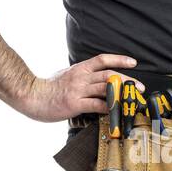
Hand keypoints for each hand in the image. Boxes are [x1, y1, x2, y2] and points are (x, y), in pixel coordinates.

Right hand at [26, 53, 144, 121]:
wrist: (31, 95)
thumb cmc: (47, 88)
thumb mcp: (66, 74)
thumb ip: (81, 75)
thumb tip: (94, 78)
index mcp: (80, 68)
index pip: (102, 59)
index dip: (119, 59)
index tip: (133, 62)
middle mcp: (81, 77)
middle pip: (109, 75)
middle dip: (128, 81)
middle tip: (140, 88)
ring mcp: (78, 90)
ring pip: (106, 88)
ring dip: (122, 94)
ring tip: (133, 100)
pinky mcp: (74, 103)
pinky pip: (96, 104)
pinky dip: (108, 107)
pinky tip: (116, 111)